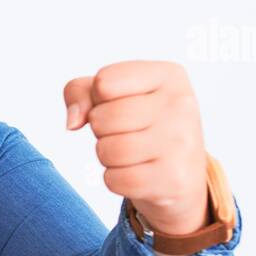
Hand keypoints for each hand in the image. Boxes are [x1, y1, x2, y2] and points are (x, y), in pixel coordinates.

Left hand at [63, 59, 210, 235]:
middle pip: (102, 119)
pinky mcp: (174, 179)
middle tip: (123, 133)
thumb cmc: (142, 127)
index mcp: (168, 76)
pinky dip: (115, 180)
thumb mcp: (113, 96)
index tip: (118, 105)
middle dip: (100, 130)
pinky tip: (137, 173)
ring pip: (107, 151)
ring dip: (107, 156)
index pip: (104, 82)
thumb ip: (80, 92)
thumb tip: (72, 123)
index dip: (97, 99)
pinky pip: (115, 180)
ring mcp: (181, 143)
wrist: (182, 174)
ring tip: (130, 153)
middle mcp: (181, 105)